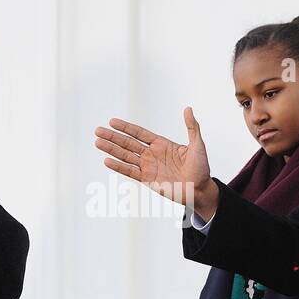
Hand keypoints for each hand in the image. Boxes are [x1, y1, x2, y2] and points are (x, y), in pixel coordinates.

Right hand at [95, 108, 219, 219]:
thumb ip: (192, 127)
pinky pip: (130, 172)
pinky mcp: (147, 180)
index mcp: (161, 144)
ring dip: (111, 150)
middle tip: (97, 130)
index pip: (139, 133)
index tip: (112, 121)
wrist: (200, 190)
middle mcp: (152, 154)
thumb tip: (188, 108)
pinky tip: (107, 161)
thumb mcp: (198, 145)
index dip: (126, 127)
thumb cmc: (201, 168)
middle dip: (113, 137)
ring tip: (97, 142)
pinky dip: (118, 167)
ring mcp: (148, 167)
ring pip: (125, 156)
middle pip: (127, 143)